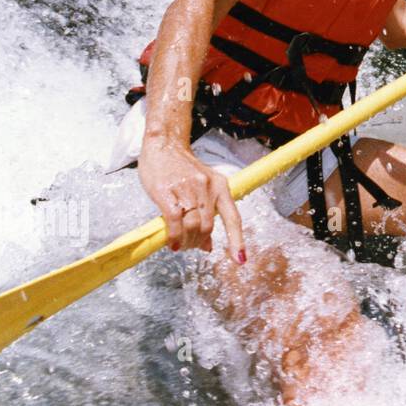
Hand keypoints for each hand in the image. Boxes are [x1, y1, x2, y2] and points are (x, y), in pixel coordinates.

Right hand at [138, 141, 244, 260]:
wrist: (164, 145)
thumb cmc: (182, 169)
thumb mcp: (202, 187)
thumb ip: (208, 213)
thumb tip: (208, 245)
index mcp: (220, 186)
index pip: (233, 218)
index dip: (237, 240)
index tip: (240, 259)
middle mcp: (207, 187)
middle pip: (208, 226)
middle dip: (199, 242)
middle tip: (190, 247)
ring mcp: (188, 189)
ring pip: (192, 226)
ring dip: (187, 242)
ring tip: (181, 246)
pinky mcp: (167, 192)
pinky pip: (175, 220)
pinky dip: (174, 236)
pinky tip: (172, 243)